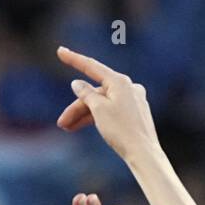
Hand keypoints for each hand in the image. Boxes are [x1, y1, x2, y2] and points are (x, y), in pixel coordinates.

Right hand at [55, 46, 158, 160]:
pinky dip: (97, 117)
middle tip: (61, 123)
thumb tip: (77, 83)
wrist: (143, 153)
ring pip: (101, 104)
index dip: (74, 60)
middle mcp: (128, 87)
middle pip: (94, 93)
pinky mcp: (134, 113)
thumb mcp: (99, 110)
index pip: (92, 67)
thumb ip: (86, 94)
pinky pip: (110, 111)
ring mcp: (132, 100)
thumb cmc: (122, 131)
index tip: (60, 51)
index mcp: (120, 81)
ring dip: (84, 115)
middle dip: (76, 107)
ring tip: (68, 128)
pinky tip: (84, 125)